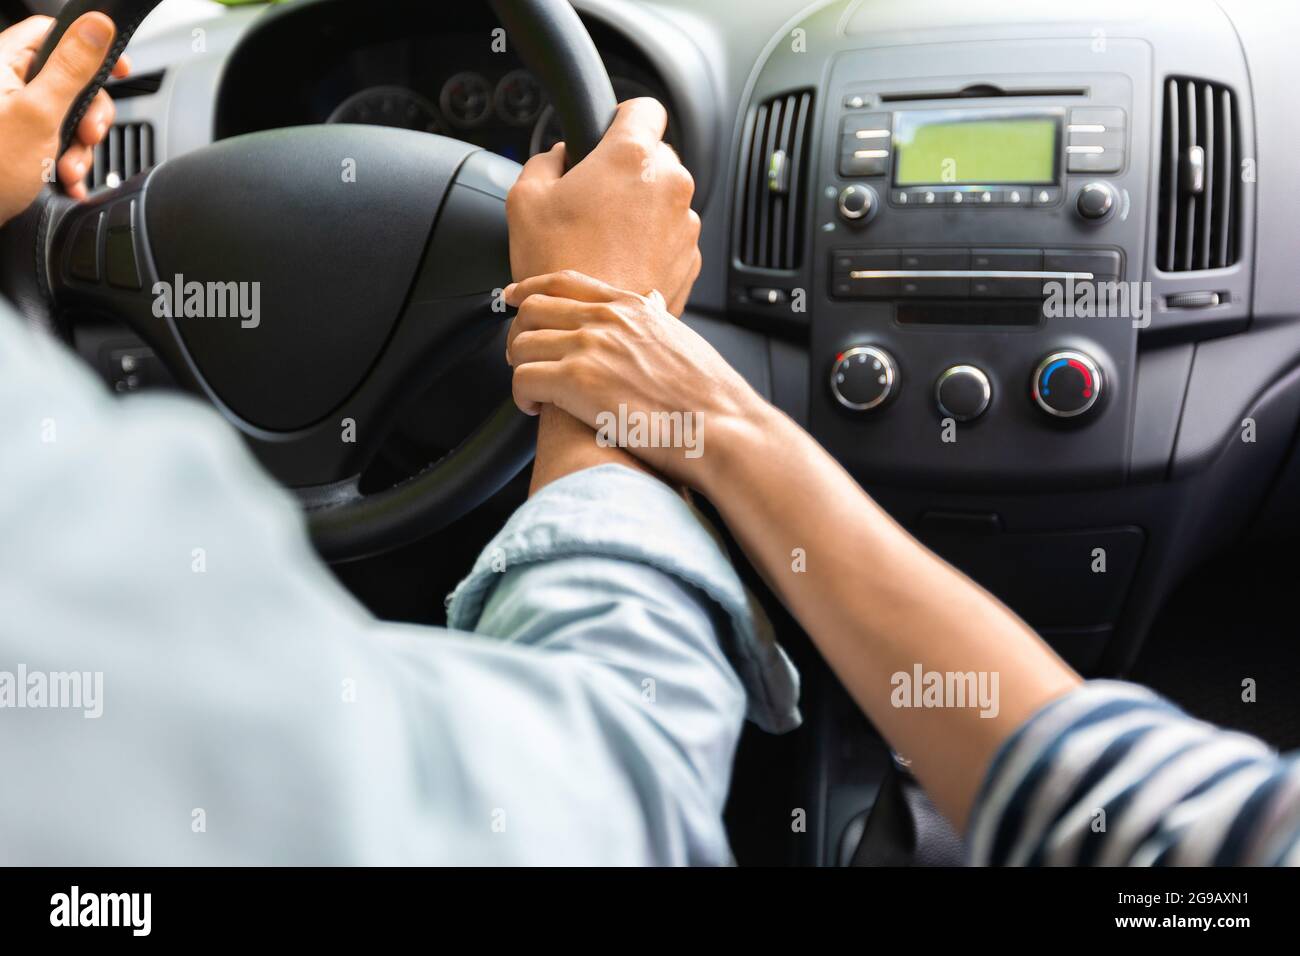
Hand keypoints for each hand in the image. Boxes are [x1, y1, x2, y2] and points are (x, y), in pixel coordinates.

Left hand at [0, 13, 129, 223]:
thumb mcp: (39, 115)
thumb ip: (71, 68)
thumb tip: (96, 26)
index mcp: (2, 63)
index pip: (54, 33)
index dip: (90, 46)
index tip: (118, 70)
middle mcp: (5, 85)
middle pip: (69, 80)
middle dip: (88, 114)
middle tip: (87, 135)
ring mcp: (12, 115)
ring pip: (66, 116)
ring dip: (79, 147)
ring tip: (67, 169)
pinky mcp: (17, 143)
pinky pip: (55, 142)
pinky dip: (67, 162)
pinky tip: (64, 180)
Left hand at [504, 270, 770, 493]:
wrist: (723, 427)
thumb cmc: (710, 398)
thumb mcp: (682, 340)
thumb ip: (656, 322)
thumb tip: (654, 308)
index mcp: (632, 308)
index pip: (565, 281)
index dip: (530, 289)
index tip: (514, 298)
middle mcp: (607, 320)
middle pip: (533, 309)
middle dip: (518, 335)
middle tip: (522, 359)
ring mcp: (590, 347)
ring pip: (521, 344)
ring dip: (519, 369)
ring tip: (533, 393)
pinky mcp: (577, 381)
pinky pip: (522, 380)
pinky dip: (521, 398)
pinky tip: (534, 410)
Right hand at [506, 97, 700, 314]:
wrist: (589, 326)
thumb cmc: (558, 265)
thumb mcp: (524, 198)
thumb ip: (545, 160)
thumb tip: (559, 157)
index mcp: (631, 156)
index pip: (644, 108)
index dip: (622, 116)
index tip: (609, 131)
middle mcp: (670, 184)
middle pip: (655, 156)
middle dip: (627, 170)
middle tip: (593, 199)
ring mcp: (686, 224)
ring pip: (664, 199)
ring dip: (640, 210)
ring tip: (604, 239)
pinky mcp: (691, 259)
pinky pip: (671, 236)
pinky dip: (651, 243)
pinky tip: (620, 262)